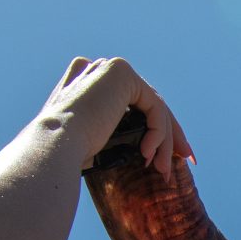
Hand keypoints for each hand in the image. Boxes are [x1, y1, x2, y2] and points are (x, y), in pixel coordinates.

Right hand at [43, 57, 192, 177]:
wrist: (54, 146)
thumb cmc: (68, 154)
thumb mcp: (95, 141)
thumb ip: (115, 133)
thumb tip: (144, 147)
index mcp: (87, 82)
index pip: (132, 102)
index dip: (155, 126)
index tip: (171, 153)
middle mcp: (97, 69)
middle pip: (148, 103)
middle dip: (170, 133)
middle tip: (186, 158)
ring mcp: (108, 68)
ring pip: (153, 108)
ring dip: (163, 142)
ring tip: (162, 171)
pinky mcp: (121, 73)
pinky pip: (154, 107)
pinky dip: (157, 133)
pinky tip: (147, 154)